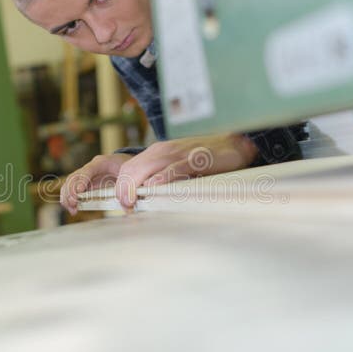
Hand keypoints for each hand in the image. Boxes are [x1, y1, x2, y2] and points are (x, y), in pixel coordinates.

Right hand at [60, 153, 132, 214]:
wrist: (125, 164)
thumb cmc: (127, 167)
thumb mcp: (129, 174)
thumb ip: (126, 186)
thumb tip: (126, 204)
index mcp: (101, 163)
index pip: (87, 171)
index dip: (81, 181)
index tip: (79, 192)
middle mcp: (90, 168)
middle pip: (73, 178)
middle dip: (70, 192)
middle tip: (73, 204)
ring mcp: (85, 176)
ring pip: (69, 184)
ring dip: (67, 197)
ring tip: (72, 209)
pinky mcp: (84, 184)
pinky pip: (71, 190)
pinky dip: (69, 199)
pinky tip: (73, 209)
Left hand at [114, 133, 257, 208]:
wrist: (231, 144)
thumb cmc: (203, 158)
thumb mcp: (176, 165)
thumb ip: (160, 177)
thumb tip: (143, 198)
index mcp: (156, 153)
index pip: (129, 168)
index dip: (121, 187)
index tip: (124, 205)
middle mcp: (163, 151)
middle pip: (133, 168)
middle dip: (124, 189)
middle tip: (127, 207)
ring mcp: (178, 154)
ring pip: (148, 167)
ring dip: (137, 186)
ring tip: (133, 202)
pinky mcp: (195, 158)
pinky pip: (174, 168)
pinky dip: (161, 178)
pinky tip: (154, 188)